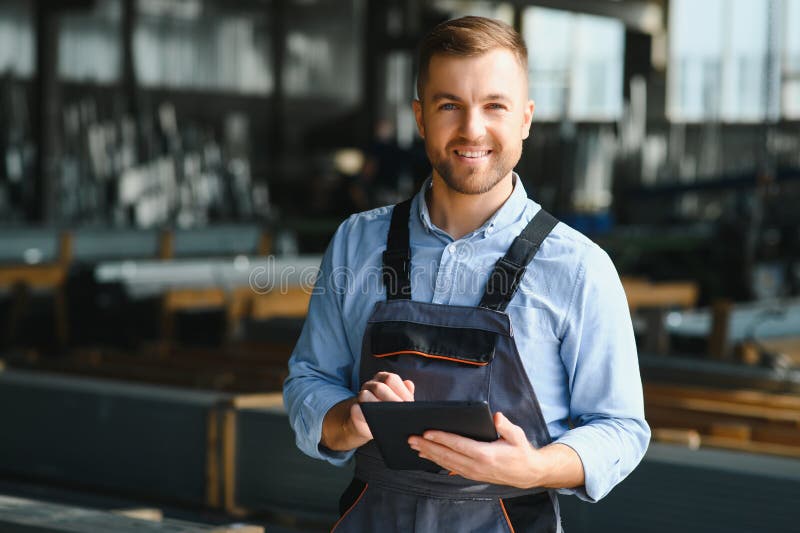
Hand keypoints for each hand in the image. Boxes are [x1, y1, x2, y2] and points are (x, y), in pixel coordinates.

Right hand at [349, 372, 414, 441]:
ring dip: (377, 406)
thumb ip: (405, 393)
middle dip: (392, 400)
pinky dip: (365, 415)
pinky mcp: (354, 409)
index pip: (392, 379)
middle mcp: (371, 384)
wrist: (366, 423)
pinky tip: (374, 422)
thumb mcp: (398, 402)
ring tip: (389, 417)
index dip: (401, 391)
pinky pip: (357, 409)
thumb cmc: (386, 411)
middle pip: (379, 387)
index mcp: (383, 379)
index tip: (409, 403)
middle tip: (401, 411)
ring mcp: (360, 395)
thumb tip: (409, 384)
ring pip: (365, 395)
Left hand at [407, 412, 543, 488]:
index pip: (458, 445)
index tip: (427, 432)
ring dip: (428, 454)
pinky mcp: (471, 474)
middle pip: (446, 455)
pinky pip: (450, 467)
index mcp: (485, 454)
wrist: (526, 473)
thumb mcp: (517, 435)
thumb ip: (505, 426)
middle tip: (411, 439)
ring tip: (414, 446)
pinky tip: (427, 455)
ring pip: (445, 463)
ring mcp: (472, 472)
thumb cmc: (520, 451)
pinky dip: (436, 461)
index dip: (441, 438)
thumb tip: (496, 417)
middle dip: (427, 446)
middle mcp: (476, 466)